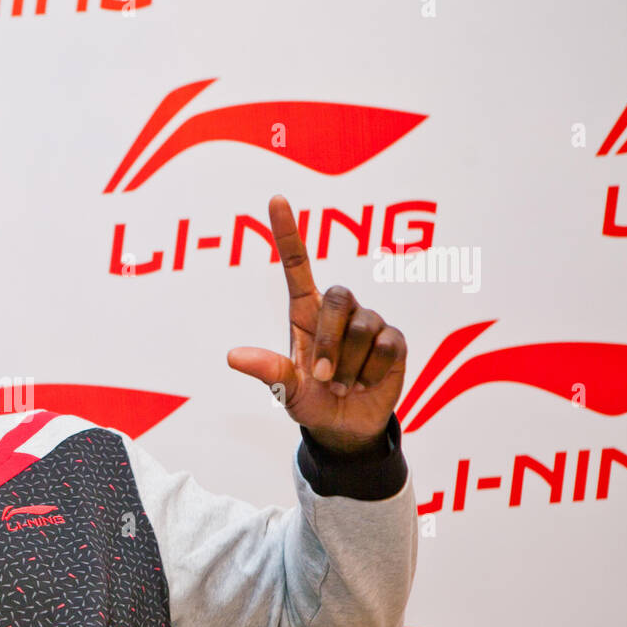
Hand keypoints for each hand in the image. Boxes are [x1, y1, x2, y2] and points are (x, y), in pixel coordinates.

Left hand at [227, 195, 407, 453]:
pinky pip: (385, 346)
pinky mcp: (394, 340)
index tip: (275, 200)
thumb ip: (268, 372)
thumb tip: (232, 357)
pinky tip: (365, 384)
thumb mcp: (286, 391)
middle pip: (339, 297)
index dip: (287, 233)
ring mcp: (369, 322)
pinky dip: (371, 373)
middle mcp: (338, 312)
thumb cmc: (311, 401)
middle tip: (323, 377)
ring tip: (342, 386)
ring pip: (363, 327)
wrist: (345, 427)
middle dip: (330, 342)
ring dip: (349, 365)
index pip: (297, 266)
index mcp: (305, 314)